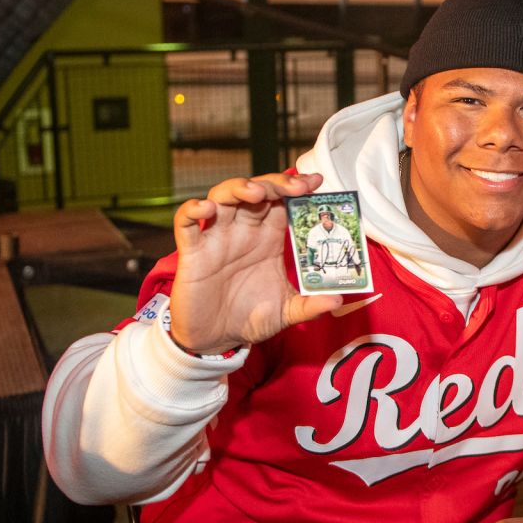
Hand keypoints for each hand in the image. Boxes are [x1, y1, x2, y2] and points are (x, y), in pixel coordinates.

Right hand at [168, 172, 341, 354]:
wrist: (215, 341)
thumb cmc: (249, 319)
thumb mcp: (286, 312)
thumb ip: (310, 305)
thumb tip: (336, 300)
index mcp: (267, 240)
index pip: (283, 203)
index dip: (297, 188)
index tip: (316, 181)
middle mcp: (243, 232)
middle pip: (257, 191)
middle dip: (276, 183)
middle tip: (295, 186)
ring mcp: (217, 238)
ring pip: (223, 197)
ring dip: (239, 187)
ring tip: (257, 192)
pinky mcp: (193, 252)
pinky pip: (185, 222)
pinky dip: (192, 210)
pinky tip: (206, 208)